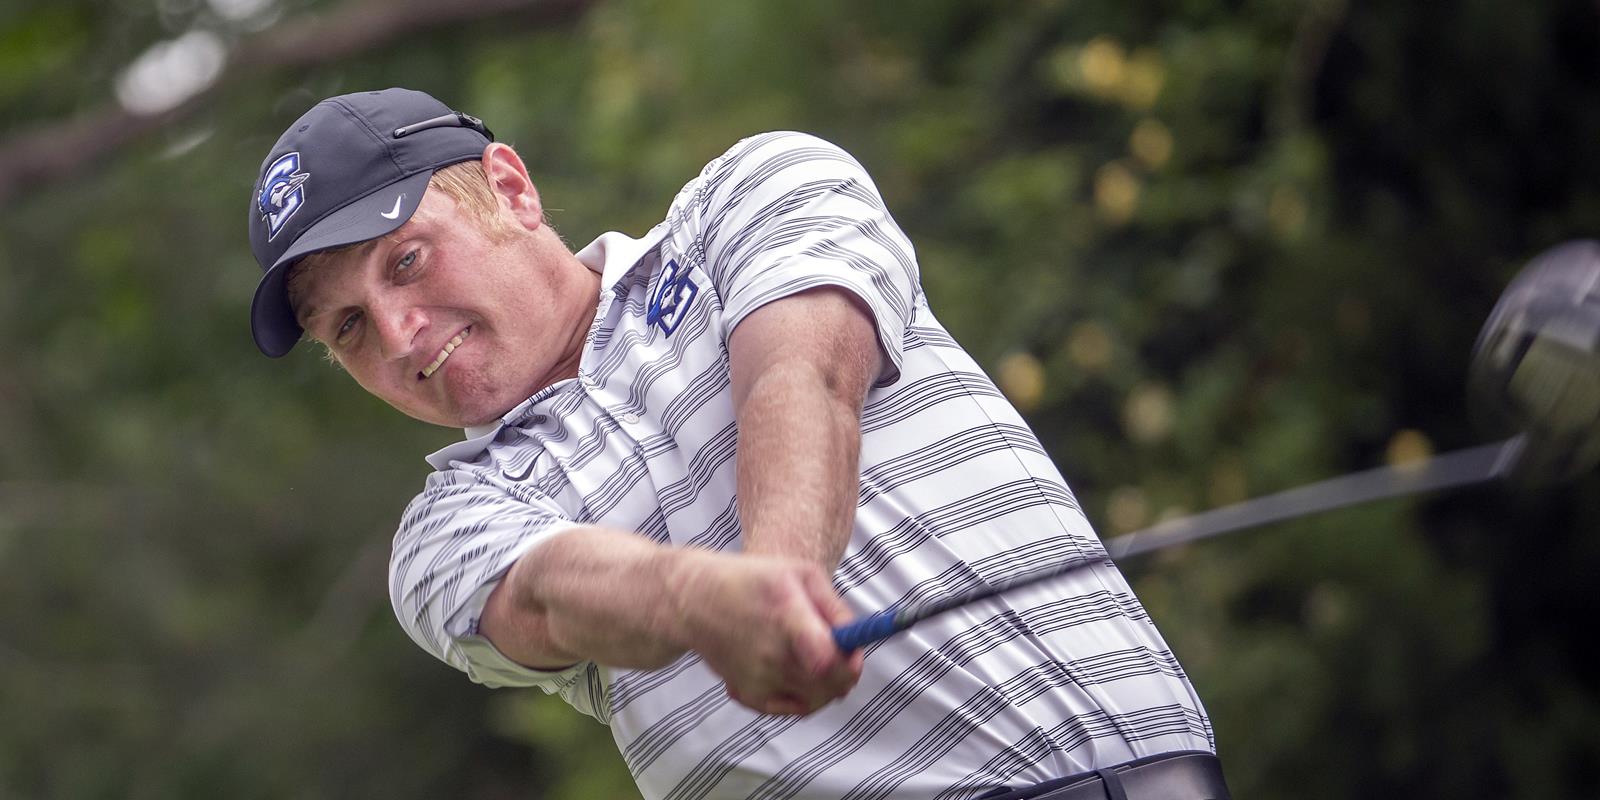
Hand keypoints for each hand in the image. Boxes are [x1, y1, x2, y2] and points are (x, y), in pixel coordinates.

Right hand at [667, 550, 864, 715]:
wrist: (693, 600)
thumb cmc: (752, 580)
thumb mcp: (800, 574)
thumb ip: (834, 608)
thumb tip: (857, 640)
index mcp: (786, 615)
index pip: (824, 658)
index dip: (849, 663)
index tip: (853, 654)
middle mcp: (770, 652)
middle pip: (828, 685)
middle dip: (845, 674)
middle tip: (842, 657)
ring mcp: (757, 677)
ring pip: (815, 700)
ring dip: (827, 686)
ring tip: (817, 660)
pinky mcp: (747, 694)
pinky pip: (792, 709)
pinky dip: (803, 697)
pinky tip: (796, 673)